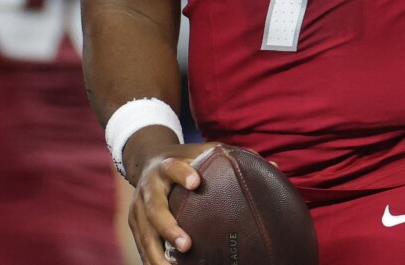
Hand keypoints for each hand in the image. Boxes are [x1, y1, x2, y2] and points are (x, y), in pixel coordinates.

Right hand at [125, 139, 220, 264]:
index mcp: (165, 167)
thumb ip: (227, 157)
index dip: (182, 174)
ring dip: (158, 255)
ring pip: (145, 234)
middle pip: (154, 209)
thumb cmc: (182, 160)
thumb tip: (270, 166)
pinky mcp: (134, 225)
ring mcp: (138, 209)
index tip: (195, 182)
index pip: (173, 168)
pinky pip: (143, 247)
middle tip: (186, 245)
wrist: (146, 161)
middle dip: (168, 228)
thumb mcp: (199, 152)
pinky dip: (152, 261)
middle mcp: (148, 188)